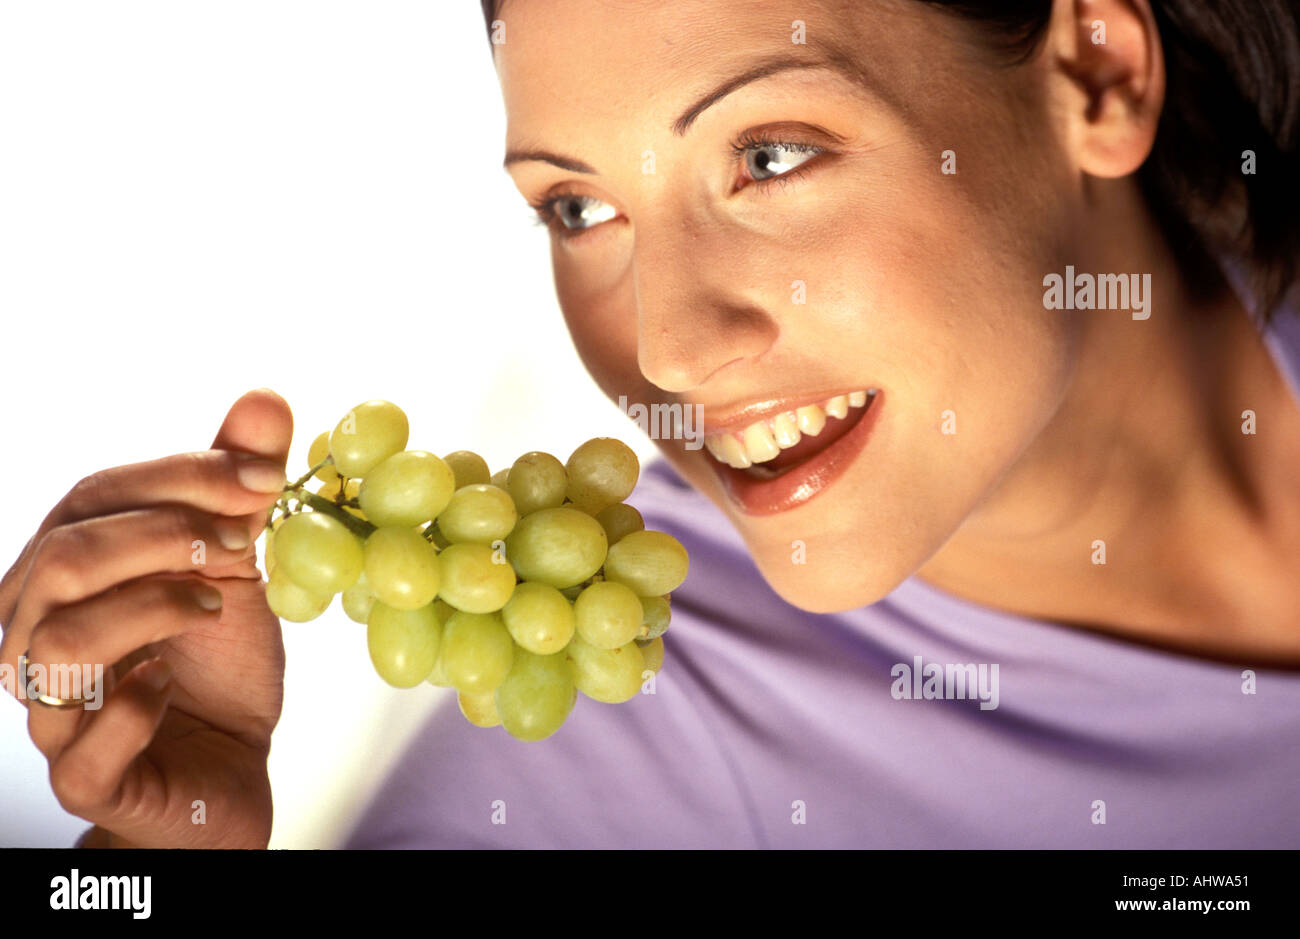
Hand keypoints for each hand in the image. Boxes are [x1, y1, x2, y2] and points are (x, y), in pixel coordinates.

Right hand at [0, 388, 292, 847]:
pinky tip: (172, 683)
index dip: (181, 477)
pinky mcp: (82, 778)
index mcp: (62, 574)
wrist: (230, 765)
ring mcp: (51, 711)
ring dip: (154, 609)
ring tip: (215, 606)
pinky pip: (82, 747)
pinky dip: (136, 707)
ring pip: (61, 642)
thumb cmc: (216, 661)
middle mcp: (35, 636)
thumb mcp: (235, 563)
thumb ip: (235, 487)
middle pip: (65, 558)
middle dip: (163, 536)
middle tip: (236, 545)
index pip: (93, 498)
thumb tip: (264, 396)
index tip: (263, 478)